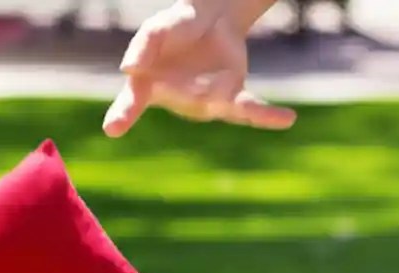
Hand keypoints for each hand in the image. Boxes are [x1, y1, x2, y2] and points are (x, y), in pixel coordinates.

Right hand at [102, 0, 295, 136]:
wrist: (212, 18)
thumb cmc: (177, 27)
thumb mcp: (159, 26)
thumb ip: (144, 44)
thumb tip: (129, 68)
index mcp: (146, 86)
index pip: (130, 104)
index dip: (121, 116)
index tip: (112, 128)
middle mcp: (175, 100)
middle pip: (181, 99)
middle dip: (188, 88)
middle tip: (189, 66)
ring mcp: (205, 103)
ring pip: (213, 106)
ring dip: (219, 95)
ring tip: (225, 79)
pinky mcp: (233, 98)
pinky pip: (249, 111)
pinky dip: (266, 116)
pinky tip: (286, 119)